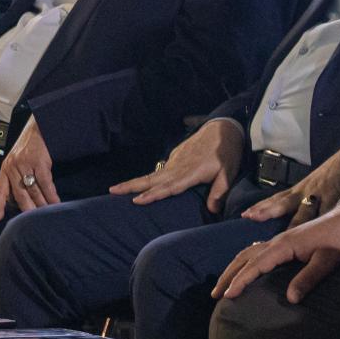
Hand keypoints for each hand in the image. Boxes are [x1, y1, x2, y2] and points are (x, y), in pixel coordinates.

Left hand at [0, 119, 58, 219]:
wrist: (39, 127)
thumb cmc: (29, 148)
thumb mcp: (16, 162)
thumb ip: (15, 179)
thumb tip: (18, 202)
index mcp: (5, 168)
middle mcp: (12, 167)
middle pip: (19, 195)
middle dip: (27, 210)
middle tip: (33, 222)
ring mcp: (25, 164)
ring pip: (33, 191)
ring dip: (41, 204)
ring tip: (46, 214)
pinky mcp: (39, 162)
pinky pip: (45, 183)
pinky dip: (51, 195)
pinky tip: (55, 202)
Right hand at [111, 118, 244, 211]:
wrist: (223, 127)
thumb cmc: (227, 152)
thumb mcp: (228, 173)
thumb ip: (219, 191)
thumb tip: (212, 210)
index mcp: (189, 172)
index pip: (168, 187)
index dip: (153, 194)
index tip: (136, 200)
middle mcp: (178, 166)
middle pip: (151, 179)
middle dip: (131, 186)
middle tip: (111, 190)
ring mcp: (175, 160)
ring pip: (153, 174)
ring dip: (135, 182)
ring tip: (117, 189)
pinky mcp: (176, 155)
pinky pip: (160, 170)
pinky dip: (148, 178)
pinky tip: (142, 185)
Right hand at [214, 201, 339, 303]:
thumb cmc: (339, 241)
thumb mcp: (327, 262)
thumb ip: (308, 279)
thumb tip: (289, 299)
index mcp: (283, 246)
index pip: (255, 265)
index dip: (240, 281)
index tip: (228, 296)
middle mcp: (276, 241)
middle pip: (244, 258)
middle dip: (228, 276)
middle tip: (215, 294)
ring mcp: (279, 240)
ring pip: (248, 252)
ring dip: (233, 268)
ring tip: (224, 284)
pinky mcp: (284, 242)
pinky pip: (256, 250)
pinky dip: (244, 260)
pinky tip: (245, 266)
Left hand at [242, 149, 339, 228]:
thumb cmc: (332, 174)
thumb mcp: (312, 184)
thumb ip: (300, 199)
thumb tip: (288, 217)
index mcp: (298, 189)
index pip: (276, 198)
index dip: (260, 207)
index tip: (245, 215)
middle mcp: (305, 191)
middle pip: (282, 202)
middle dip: (266, 211)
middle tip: (250, 217)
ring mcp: (320, 195)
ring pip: (304, 211)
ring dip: (293, 224)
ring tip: (282, 237)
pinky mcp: (336, 198)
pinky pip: (327, 213)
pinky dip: (322, 224)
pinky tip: (316, 235)